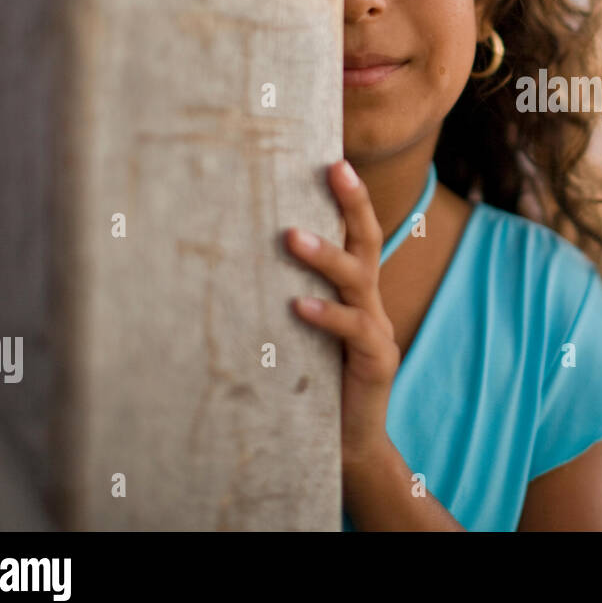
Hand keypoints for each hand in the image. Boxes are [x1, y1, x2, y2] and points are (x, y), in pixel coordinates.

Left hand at [285, 160, 397, 469]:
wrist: (348, 444)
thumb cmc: (315, 384)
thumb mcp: (299, 333)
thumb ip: (284, 298)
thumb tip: (224, 263)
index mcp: (356, 292)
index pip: (357, 233)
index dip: (350, 196)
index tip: (332, 158)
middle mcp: (370, 303)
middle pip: (369, 241)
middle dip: (354, 202)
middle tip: (334, 168)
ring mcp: (378, 332)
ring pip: (358, 280)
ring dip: (326, 255)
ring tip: (292, 235)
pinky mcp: (377, 363)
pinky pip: (354, 331)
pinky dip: (327, 316)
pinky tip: (298, 306)